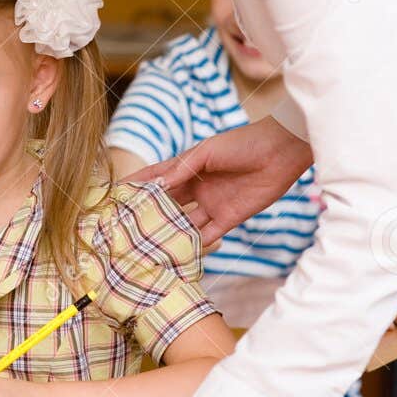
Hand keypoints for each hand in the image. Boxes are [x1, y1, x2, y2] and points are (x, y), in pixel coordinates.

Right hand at [130, 120, 311, 246]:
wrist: (281, 151)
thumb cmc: (243, 143)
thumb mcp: (207, 151)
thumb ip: (181, 170)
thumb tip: (156, 187)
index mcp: (187, 166)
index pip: (155, 178)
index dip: (137, 186)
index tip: (115, 196)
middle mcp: (195, 187)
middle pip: (167, 205)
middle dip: (149, 215)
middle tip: (126, 229)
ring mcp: (211, 204)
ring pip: (184, 223)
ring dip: (169, 233)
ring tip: (147, 246)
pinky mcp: (229, 218)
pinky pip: (208, 235)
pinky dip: (195, 245)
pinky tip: (178, 254)